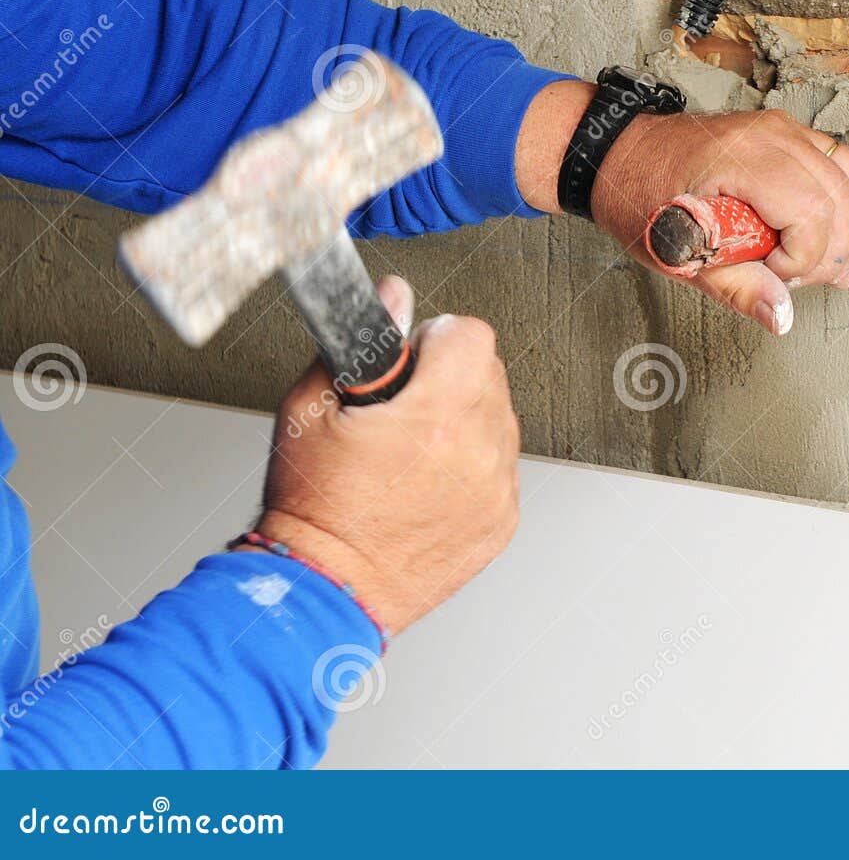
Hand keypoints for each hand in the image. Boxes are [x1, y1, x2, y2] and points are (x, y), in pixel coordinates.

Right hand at [241, 277, 520, 635]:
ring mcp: (497, 490)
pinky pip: (501, 466)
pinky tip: (426, 483)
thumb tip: (392, 296)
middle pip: (489, 372)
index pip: (471, 334)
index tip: (411, 358)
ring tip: (411, 450)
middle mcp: (478, 452)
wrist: (326, 590)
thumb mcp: (309, 410)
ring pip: (499, 419)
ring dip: (464, 420)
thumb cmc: (312, 508)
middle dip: (448, 376)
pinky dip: (472, 465)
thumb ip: (360, 341)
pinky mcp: (502, 520)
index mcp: (437, 418)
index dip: (435, 337)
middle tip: (402, 407)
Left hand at [515, 81, 848, 335]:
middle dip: (831, 254)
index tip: (772, 276)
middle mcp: (775, 136)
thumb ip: (738, 288)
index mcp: (744, 159)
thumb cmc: (641, 197)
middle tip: (791, 278)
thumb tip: (782, 316)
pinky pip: (847, 168)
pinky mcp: (795, 137)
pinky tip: (829, 240)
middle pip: (846, 200)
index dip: (803, 260)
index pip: (814, 214)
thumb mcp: (678, 254)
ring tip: (816, 263)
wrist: (621, 155)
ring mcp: (789, 131)